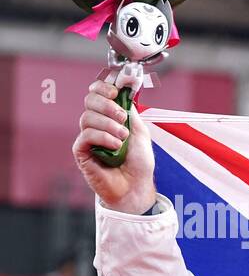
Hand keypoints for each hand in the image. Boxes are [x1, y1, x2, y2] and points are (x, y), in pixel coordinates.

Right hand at [72, 80, 157, 214]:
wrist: (136, 187)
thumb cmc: (139, 164)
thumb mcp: (140, 133)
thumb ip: (130, 113)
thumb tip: (123, 93)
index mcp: (109, 117)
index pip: (97, 94)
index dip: (102, 88)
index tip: (115, 91)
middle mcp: (96, 125)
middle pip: (89, 101)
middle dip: (106, 105)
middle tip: (121, 117)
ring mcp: (87, 137)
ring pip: (88, 117)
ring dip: (108, 125)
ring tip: (122, 138)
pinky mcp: (81, 151)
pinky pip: (86, 135)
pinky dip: (102, 137)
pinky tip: (115, 146)